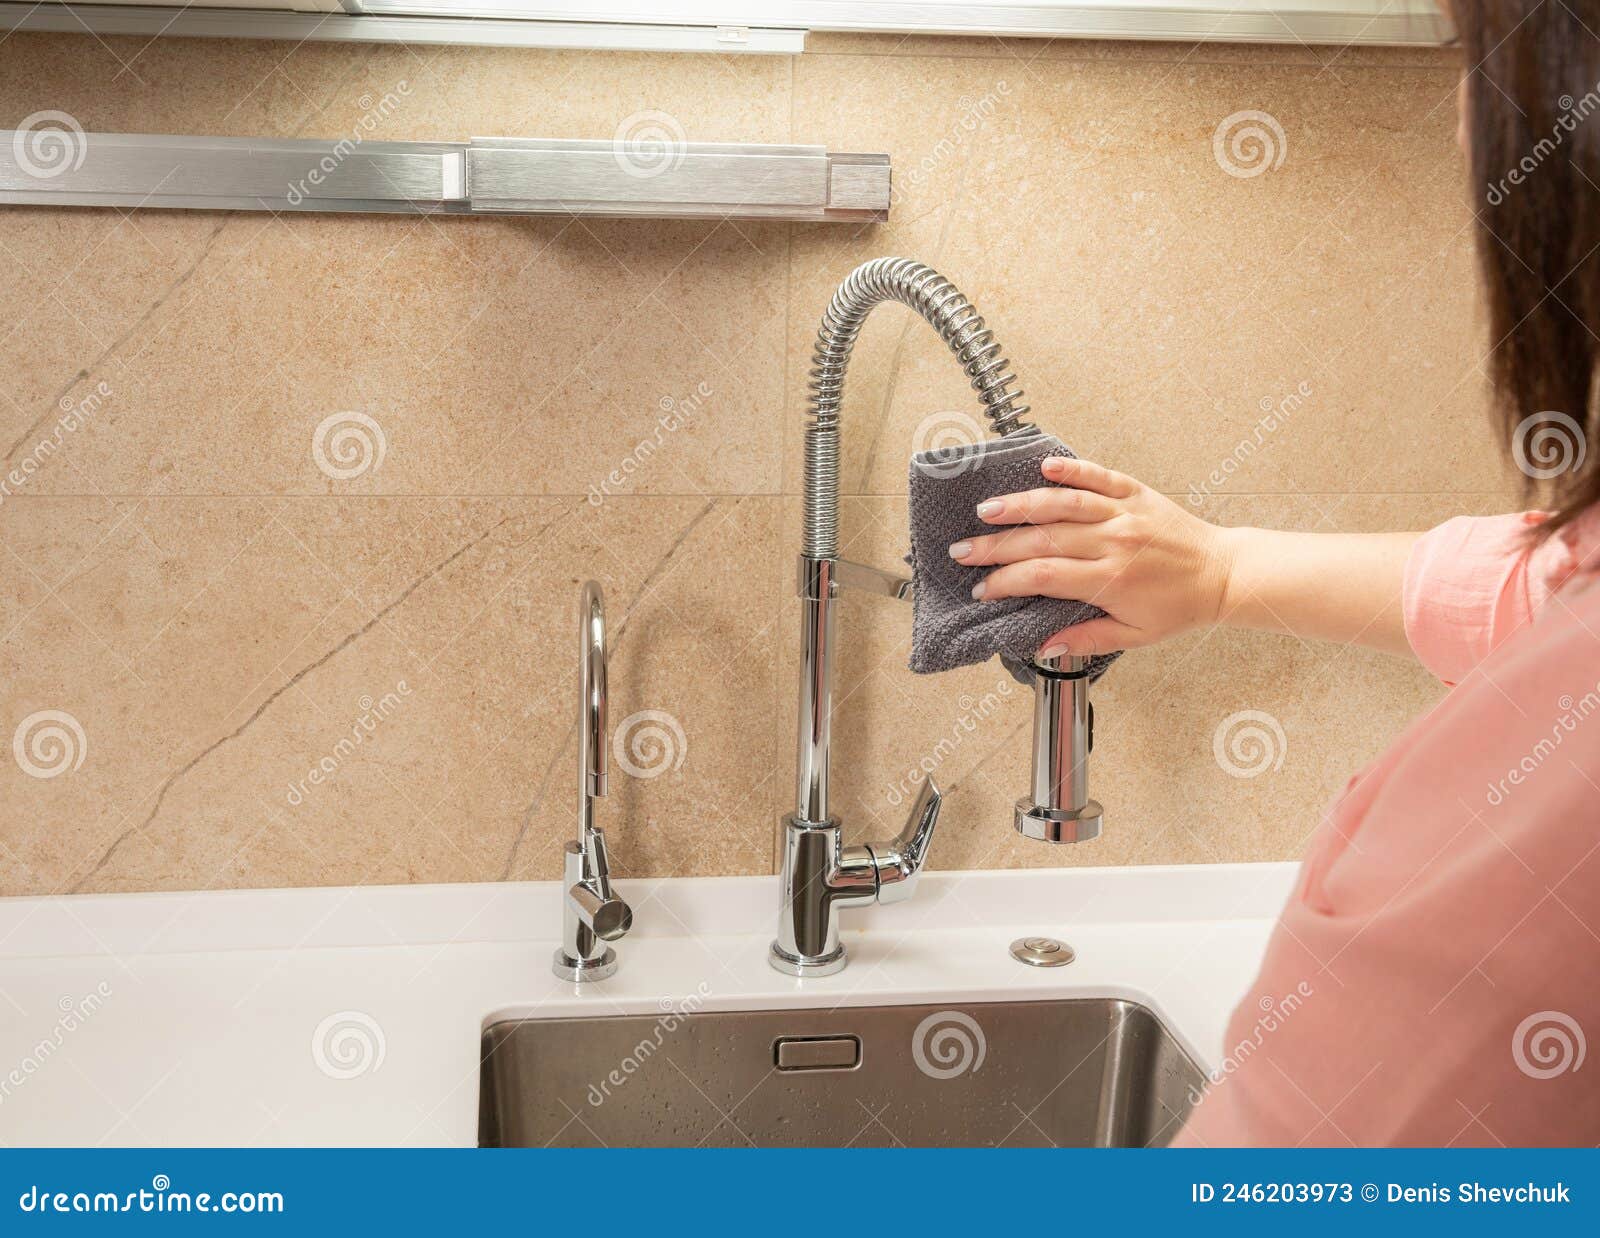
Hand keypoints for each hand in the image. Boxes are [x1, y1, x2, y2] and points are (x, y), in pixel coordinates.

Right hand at [949, 456, 1235, 656]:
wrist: (1224, 574)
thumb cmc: (1180, 607)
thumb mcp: (1134, 635)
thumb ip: (1086, 640)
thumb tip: (1043, 646)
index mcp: (1111, 580)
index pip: (1043, 576)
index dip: (1006, 582)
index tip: (983, 589)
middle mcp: (1114, 541)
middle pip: (1042, 540)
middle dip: (995, 546)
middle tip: (963, 550)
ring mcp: (1125, 514)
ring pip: (1063, 504)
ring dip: (1020, 505)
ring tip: (986, 509)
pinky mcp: (1137, 493)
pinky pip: (1099, 475)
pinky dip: (1071, 469)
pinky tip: (1044, 466)